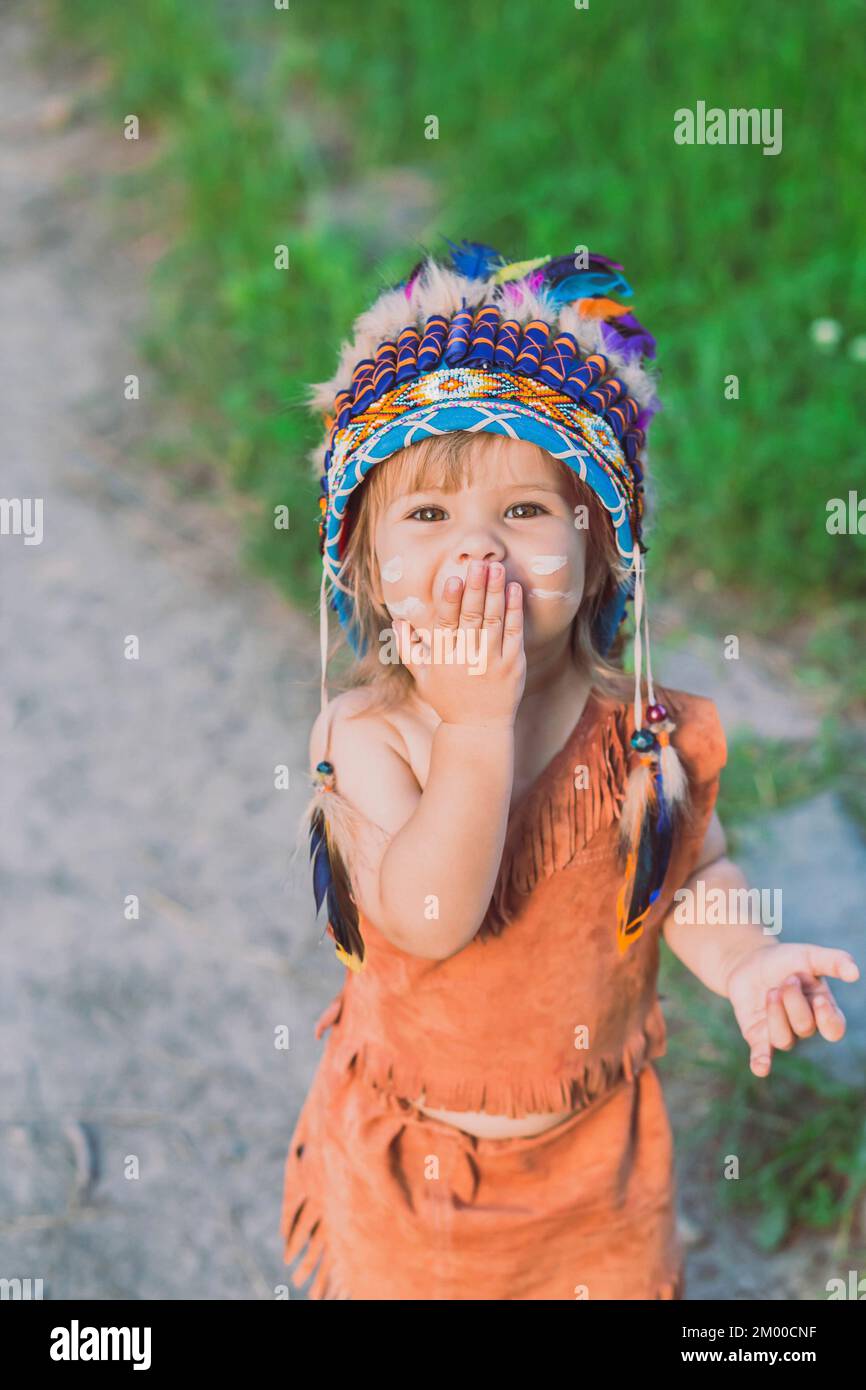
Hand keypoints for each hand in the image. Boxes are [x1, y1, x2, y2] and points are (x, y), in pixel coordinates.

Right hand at [391, 560, 525, 726]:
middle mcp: (467, 657)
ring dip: (495, 592)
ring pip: (494, 620)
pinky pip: (514, 632)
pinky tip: (513, 589)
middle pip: (471, 617)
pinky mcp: (513, 664)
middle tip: (479, 564)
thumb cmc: (447, 699)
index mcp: (444, 657)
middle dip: (475, 589)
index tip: (453, 579)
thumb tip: (396, 620)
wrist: (478, 729)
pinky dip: (514, 610)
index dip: (450, 600)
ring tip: (496, 568)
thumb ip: (407, 648)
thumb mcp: (422, 676)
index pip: (446, 623)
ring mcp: (492, 660)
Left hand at [725, 943, 859, 1076]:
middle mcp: (804, 1025)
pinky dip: (761, 1063)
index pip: (834, 1029)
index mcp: (822, 1009)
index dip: (828, 1019)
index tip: (818, 999)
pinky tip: (760, 1068)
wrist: (750, 960)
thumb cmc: (786, 960)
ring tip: (771, 991)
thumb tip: (855, 973)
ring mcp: (780, 1032)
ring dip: (775, 1013)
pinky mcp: (757, 1035)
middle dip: (794, 1002)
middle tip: (787, 979)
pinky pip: (761, 1056)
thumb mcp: (810, 955)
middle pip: (805, 1028)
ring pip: (783, 1040)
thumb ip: (833, 961)